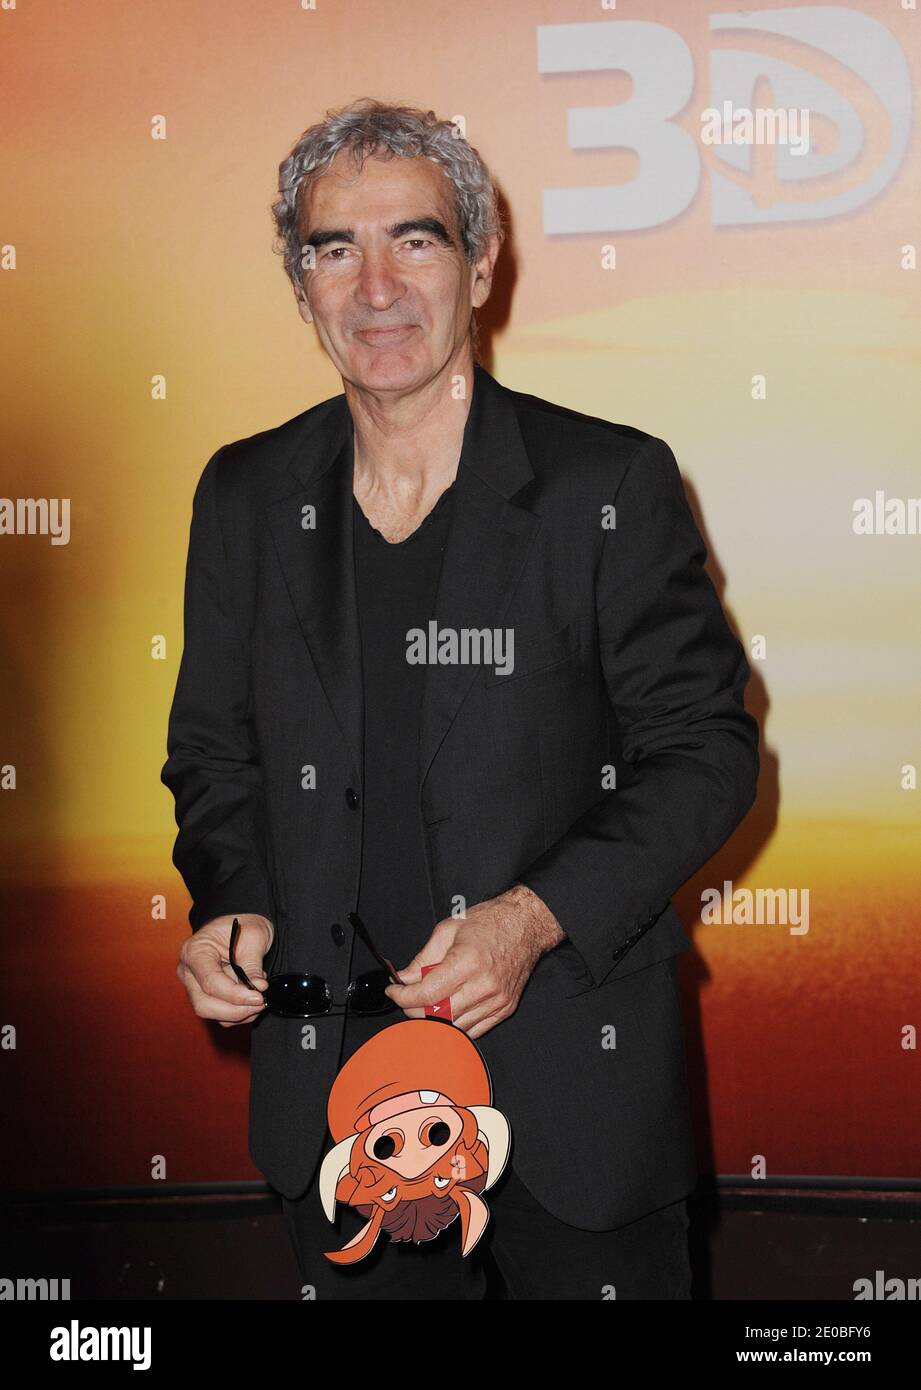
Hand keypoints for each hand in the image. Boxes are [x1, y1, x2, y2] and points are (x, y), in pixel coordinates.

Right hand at [176, 914, 273, 1027]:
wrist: (241, 924)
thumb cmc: (244, 926)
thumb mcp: (253, 938)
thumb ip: (252, 966)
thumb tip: (257, 989)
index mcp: (194, 951)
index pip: (210, 982)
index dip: (235, 995)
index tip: (258, 997)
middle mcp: (188, 971)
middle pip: (204, 1005)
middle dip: (236, 1010)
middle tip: (260, 1002)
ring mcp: (193, 986)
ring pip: (211, 1013)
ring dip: (238, 1013)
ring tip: (258, 997)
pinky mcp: (203, 996)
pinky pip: (218, 1014)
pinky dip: (237, 1013)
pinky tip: (250, 998)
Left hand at [384, 885, 564, 1039]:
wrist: (526, 924)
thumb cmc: (491, 921)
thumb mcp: (448, 930)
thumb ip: (423, 958)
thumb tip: (404, 978)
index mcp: (467, 962)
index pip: (426, 995)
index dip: (403, 997)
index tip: (394, 991)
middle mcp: (484, 985)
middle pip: (437, 1015)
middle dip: (414, 1009)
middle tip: (407, 997)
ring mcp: (497, 1000)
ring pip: (454, 1027)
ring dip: (434, 1018)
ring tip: (428, 1001)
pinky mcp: (505, 1008)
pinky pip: (473, 1030)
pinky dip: (456, 1024)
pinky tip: (448, 1008)